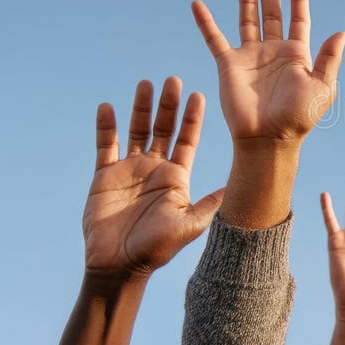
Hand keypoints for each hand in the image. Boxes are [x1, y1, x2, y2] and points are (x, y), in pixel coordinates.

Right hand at [83, 77, 222, 275]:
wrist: (120, 264)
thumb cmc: (157, 249)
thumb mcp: (190, 224)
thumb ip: (211, 204)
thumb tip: (239, 187)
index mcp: (177, 176)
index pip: (188, 139)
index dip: (192, 118)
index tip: (199, 95)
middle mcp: (156, 168)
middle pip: (164, 128)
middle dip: (169, 105)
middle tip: (173, 80)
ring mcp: (130, 169)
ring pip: (137, 130)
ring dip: (141, 108)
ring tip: (146, 84)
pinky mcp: (105, 175)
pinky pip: (105, 145)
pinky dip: (106, 126)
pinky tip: (108, 106)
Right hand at [191, 0, 344, 144]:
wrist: (269, 137)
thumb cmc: (299, 117)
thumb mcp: (322, 86)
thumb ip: (330, 59)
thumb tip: (342, 33)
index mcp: (297, 56)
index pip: (299, 21)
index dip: (298, 1)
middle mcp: (273, 54)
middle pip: (272, 18)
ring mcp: (250, 58)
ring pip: (247, 23)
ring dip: (247, 2)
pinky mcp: (229, 65)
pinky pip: (214, 39)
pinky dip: (205, 22)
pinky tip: (197, 4)